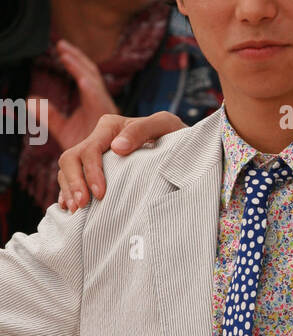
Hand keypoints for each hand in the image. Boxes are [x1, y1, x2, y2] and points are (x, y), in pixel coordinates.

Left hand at [30, 40, 120, 152]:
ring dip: (80, 69)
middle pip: (90, 73)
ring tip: (66, 55)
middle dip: (76, 58)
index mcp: (94, 103)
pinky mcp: (108, 120)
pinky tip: (82, 81)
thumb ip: (49, 115)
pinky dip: (92, 90)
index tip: (61, 49)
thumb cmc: (88, 152)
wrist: (102, 173)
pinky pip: (101, 102)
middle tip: (62, 45)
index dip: (73, 61)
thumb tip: (29, 101)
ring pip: (94, 83)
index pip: (84, 76)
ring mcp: (106, 110)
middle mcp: (102, 103)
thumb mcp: (64, 130)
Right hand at [57, 110, 185, 210]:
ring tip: (76, 210)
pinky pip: (70, 181)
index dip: (91, 172)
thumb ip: (142, 130)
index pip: (90, 150)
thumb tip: (117, 148)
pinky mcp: (94, 171)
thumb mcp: (165, 125)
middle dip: (74, 183)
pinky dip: (67, 194)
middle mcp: (98, 140)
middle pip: (70, 159)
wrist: (182, 149)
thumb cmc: (174, 136)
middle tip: (82, 205)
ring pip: (66, 171)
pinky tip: (70, 209)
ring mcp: (94, 157)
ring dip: (68, 190)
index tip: (101, 194)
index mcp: (110, 127)